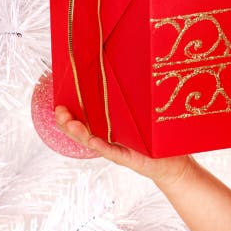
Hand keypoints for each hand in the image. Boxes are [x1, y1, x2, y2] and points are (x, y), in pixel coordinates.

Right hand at [54, 105, 192, 188]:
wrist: (171, 162)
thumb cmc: (154, 136)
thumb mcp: (139, 114)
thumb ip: (129, 98)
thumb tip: (126, 68)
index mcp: (106, 128)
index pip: (82, 119)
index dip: (69, 111)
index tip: (59, 101)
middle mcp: (107, 138)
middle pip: (81, 130)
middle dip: (67, 121)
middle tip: (59, 111)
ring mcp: (115, 148)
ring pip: (91, 141)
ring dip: (79, 132)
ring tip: (70, 123)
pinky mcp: (127, 157)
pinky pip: (112, 151)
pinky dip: (101, 145)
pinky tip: (92, 139)